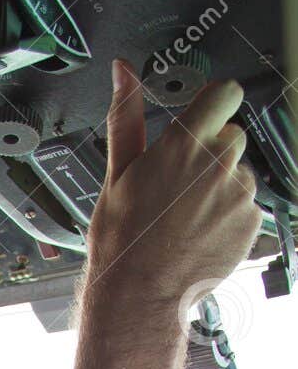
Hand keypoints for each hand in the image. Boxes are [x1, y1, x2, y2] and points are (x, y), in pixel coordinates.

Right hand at [86, 58, 262, 317]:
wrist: (140, 295)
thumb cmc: (123, 241)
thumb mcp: (117, 173)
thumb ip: (126, 116)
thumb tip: (123, 73)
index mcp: (182, 143)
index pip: (225, 93)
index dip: (215, 106)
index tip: (205, 121)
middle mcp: (216, 163)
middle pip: (233, 136)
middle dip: (214, 152)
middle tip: (183, 185)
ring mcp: (237, 194)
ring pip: (240, 173)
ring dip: (222, 187)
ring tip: (189, 216)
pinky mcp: (251, 222)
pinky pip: (249, 207)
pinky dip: (230, 217)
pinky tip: (202, 234)